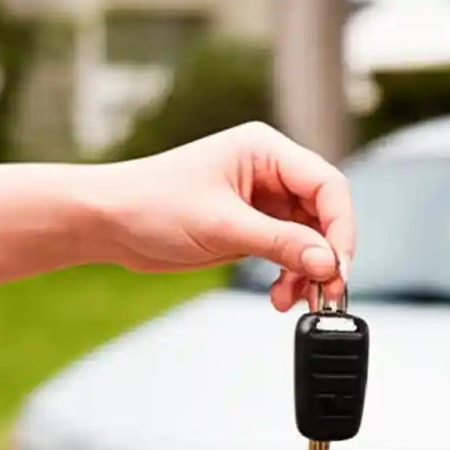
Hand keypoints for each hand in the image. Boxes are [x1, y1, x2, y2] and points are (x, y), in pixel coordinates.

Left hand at [96, 122, 354, 310]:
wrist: (108, 223)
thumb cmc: (150, 204)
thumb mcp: (223, 226)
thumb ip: (282, 244)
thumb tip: (329, 263)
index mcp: (265, 151)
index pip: (327, 185)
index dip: (340, 227)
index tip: (338, 265)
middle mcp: (270, 171)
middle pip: (324, 214)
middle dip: (326, 255)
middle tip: (326, 290)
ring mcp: (263, 200)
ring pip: (311, 239)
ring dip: (308, 272)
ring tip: (294, 299)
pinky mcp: (254, 227)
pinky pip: (290, 252)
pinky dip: (291, 276)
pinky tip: (280, 295)